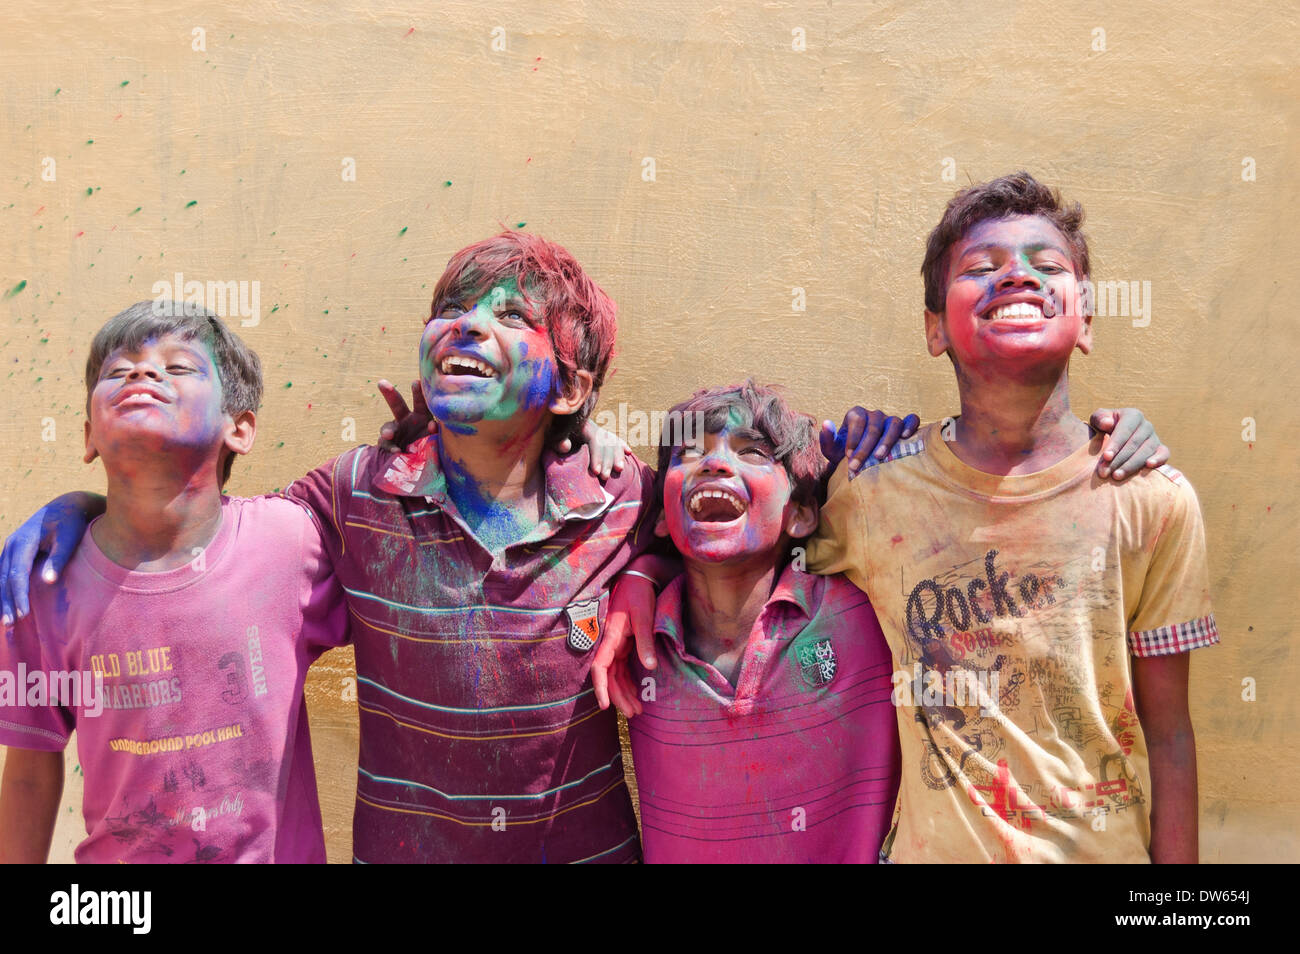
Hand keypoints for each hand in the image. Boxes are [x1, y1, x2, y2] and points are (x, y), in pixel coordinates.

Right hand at [1, 494, 97, 629]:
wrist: (67, 505)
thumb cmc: (72, 523)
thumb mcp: (69, 537)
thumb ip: (59, 558)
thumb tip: (48, 581)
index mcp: (24, 541)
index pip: (17, 574)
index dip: (19, 595)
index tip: (23, 614)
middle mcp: (12, 544)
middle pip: (4, 578)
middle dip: (6, 601)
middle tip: (10, 623)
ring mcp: (10, 547)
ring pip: (0, 576)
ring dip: (2, 598)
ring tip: (5, 620)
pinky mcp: (13, 552)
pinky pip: (3, 573)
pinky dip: (3, 589)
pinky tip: (5, 604)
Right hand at [377, 379, 436, 452]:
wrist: (423, 465)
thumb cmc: (436, 447)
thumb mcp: (438, 439)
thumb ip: (435, 431)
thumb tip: (433, 425)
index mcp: (422, 416)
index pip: (420, 401)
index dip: (418, 392)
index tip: (416, 382)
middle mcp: (407, 421)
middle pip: (397, 406)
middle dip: (390, 394)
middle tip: (381, 383)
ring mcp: (396, 434)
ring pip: (388, 428)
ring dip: (387, 430)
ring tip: (389, 435)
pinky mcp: (389, 446)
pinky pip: (386, 445)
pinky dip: (390, 448)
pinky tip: (396, 451)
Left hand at [553, 419, 629, 478]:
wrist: (558, 424)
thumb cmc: (555, 435)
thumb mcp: (553, 437)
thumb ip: (558, 441)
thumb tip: (565, 446)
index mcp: (583, 427)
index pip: (595, 441)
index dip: (596, 457)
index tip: (595, 472)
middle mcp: (595, 428)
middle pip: (606, 444)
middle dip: (607, 461)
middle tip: (604, 477)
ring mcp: (600, 431)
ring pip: (613, 442)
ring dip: (617, 456)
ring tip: (619, 469)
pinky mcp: (603, 435)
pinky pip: (615, 439)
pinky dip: (622, 445)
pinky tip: (628, 452)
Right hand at [592, 573, 657, 716]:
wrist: (638, 578)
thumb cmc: (639, 594)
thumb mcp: (644, 616)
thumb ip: (645, 641)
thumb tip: (650, 667)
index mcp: (611, 637)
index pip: (600, 667)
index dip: (601, 688)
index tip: (605, 706)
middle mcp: (610, 643)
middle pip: (608, 676)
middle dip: (619, 697)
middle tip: (633, 713)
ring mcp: (615, 644)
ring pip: (615, 675)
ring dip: (624, 692)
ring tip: (637, 710)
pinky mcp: (622, 643)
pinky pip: (621, 668)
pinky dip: (627, 682)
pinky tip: (636, 693)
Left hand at [819, 408, 920, 477]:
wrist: (862, 462)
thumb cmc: (846, 456)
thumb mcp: (832, 451)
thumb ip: (827, 439)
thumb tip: (826, 423)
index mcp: (856, 414)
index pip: (857, 420)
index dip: (853, 438)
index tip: (849, 456)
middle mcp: (874, 414)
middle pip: (874, 425)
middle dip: (865, 447)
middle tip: (858, 465)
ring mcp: (890, 419)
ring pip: (893, 423)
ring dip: (887, 440)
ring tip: (879, 457)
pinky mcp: (904, 425)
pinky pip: (912, 419)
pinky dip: (911, 425)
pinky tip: (906, 437)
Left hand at [1090, 408, 1169, 480]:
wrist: (1115, 436)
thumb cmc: (1104, 428)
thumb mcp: (1098, 420)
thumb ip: (1100, 418)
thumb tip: (1107, 423)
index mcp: (1132, 415)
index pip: (1124, 430)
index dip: (1115, 444)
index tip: (1106, 456)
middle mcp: (1146, 425)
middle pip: (1134, 444)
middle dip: (1119, 459)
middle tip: (1105, 472)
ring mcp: (1155, 438)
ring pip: (1146, 451)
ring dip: (1131, 465)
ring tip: (1116, 476)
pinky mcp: (1161, 449)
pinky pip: (1164, 454)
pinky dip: (1159, 459)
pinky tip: (1149, 466)